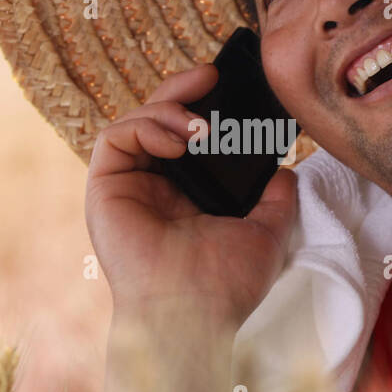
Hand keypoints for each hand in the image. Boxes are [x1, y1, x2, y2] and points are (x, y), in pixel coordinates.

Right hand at [84, 63, 298, 331]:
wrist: (194, 315)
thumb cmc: (225, 285)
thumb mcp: (267, 233)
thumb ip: (276, 198)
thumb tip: (286, 170)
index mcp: (184, 195)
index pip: (187, 134)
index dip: (202, 105)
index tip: (229, 87)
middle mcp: (151, 187)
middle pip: (157, 119)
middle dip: (182, 91)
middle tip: (212, 76)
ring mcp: (126, 187)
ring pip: (135, 121)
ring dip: (168, 109)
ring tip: (201, 125)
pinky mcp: (104, 188)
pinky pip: (114, 138)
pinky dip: (145, 125)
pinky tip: (177, 138)